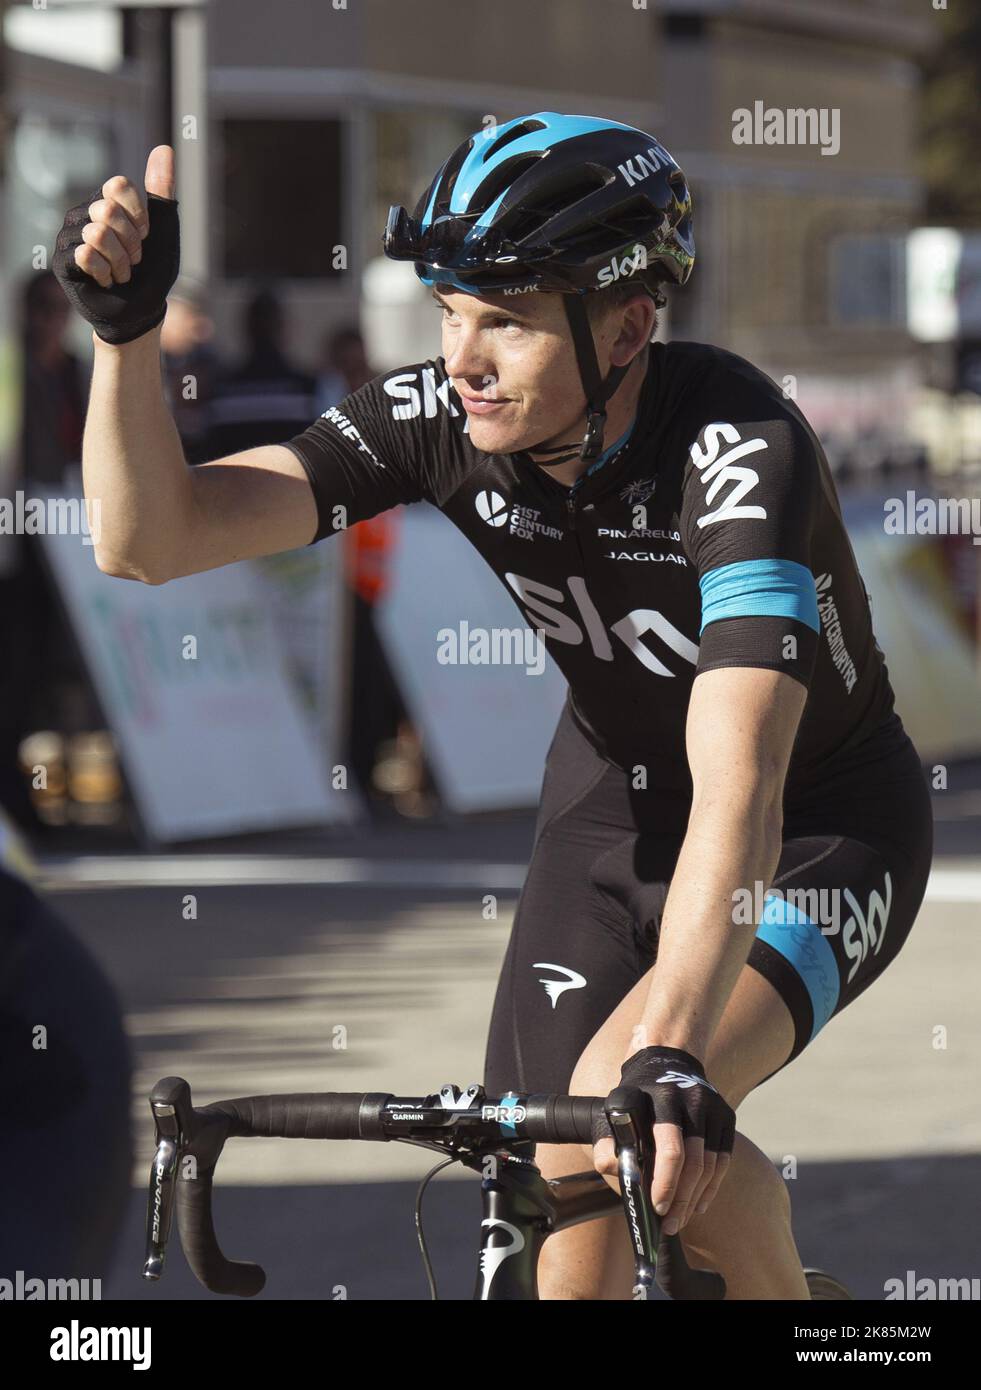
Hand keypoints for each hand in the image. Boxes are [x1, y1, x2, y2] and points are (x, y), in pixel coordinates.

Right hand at [51, 145, 179, 344]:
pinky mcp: (62, 261)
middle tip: (134, 260)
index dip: (140, 216)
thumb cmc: (153, 270)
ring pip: (97, 233)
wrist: (142, 311)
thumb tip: (165, 148)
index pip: (119, 186)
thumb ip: (163, 190)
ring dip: (120, 262)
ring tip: (120, 273)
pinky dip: (106, 274)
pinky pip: (85, 255)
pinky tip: (106, 281)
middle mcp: (83, 213)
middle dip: (132, 243)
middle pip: (108, 210)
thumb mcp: (165, 229)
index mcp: (106, 200)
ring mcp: (69, 236)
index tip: (146, 235)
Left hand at [592, 1046, 735, 1235]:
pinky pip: (723, 1160)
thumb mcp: (614, 1109)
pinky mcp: (726, 1116)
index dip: (665, 1182)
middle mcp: (692, 1101)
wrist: (669, 1059)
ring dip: (696, 1198)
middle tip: (669, 1224)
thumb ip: (607, 1143)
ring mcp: (713, 1108)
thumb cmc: (637, 1093)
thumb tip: (617, 1172)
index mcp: (661, 1098)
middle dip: (681, 1199)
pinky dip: (712, 1186)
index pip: (670, 1148)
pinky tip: (699, 1203)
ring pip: (711, 1166)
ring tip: (680, 1219)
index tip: (657, 1207)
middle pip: (694, 1162)